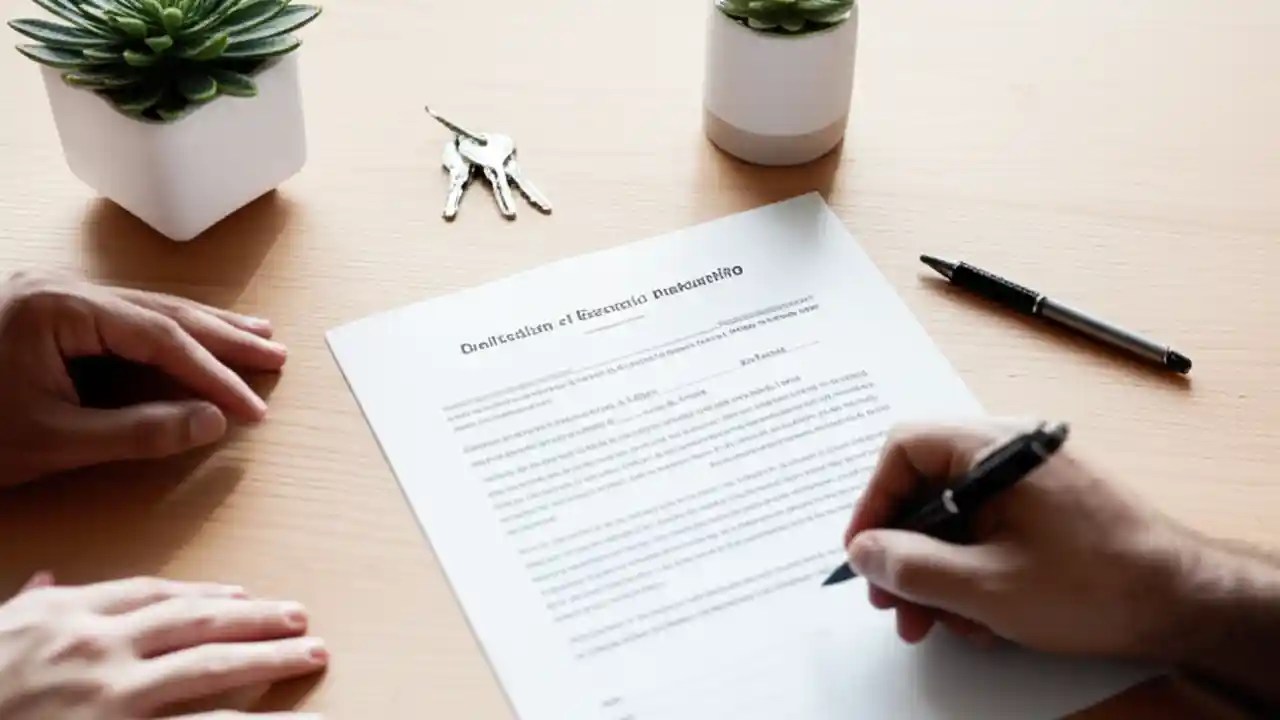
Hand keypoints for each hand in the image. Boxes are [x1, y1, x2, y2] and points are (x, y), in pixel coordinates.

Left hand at [0, 271, 286, 485]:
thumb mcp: (52, 441)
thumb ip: (138, 432)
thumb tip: (212, 422)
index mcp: (57, 309)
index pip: (159, 339)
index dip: (213, 375)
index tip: (253, 406)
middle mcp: (59, 289)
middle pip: (162, 312)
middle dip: (223, 338)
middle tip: (276, 356)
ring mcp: (52, 297)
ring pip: (146, 310)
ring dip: (204, 328)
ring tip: (257, 337)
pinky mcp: (47, 313)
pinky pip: (123, 319)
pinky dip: (167, 333)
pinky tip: (196, 336)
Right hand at [0, 572, 326, 718]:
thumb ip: (29, 606)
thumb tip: (47, 580)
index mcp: (64, 616)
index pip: (151, 596)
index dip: (202, 596)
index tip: (240, 598)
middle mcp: (96, 648)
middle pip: (195, 624)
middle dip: (253, 620)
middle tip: (300, 617)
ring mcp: (111, 697)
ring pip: (210, 671)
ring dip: (269, 660)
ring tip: (312, 654)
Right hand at [843, 419, 1197, 659]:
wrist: (1185, 603)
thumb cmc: (1096, 585)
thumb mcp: (985, 586)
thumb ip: (912, 566)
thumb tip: (864, 552)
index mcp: (996, 447)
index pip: (905, 449)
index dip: (873, 503)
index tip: (863, 552)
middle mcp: (1013, 450)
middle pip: (928, 486)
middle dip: (906, 552)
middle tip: (893, 602)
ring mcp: (1034, 477)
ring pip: (958, 515)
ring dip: (938, 571)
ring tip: (938, 623)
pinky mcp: (1050, 505)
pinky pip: (990, 527)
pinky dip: (974, 569)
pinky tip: (979, 617)